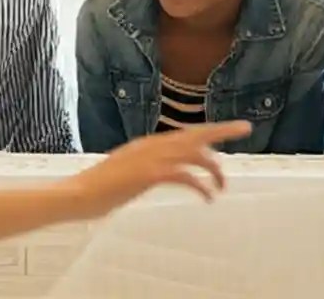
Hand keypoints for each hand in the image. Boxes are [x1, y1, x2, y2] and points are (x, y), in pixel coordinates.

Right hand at [63, 121, 251, 218]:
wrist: (78, 195)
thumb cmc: (99, 188)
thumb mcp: (126, 172)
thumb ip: (144, 167)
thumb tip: (159, 171)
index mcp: (146, 144)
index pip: (184, 133)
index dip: (208, 132)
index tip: (228, 129)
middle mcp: (151, 145)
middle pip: (195, 134)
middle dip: (222, 131)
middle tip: (245, 128)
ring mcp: (150, 158)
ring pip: (194, 153)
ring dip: (213, 169)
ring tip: (222, 187)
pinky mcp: (149, 174)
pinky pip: (185, 176)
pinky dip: (201, 185)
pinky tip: (208, 196)